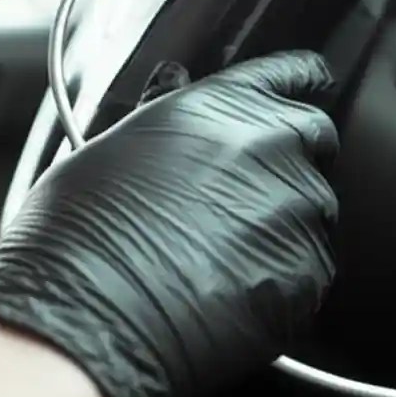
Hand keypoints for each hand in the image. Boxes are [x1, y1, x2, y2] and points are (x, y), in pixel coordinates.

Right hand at [0, 51, 339, 396]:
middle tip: (243, 198)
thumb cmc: (79, 238)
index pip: (298, 74)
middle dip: (292, 161)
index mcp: (227, 105)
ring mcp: (299, 211)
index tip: (305, 95)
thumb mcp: (114, 144)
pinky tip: (230, 293)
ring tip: (220, 258)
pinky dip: (283, 280)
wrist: (86, 322)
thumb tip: (178, 83)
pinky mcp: (310, 272)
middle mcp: (275, 147)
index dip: (301, 87)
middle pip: (316, 140)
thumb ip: (170, 112)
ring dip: (284, 225)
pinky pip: (311, 270)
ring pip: (315, 210)